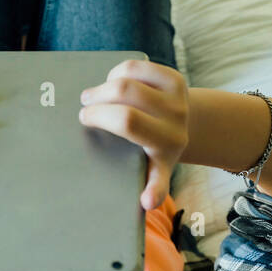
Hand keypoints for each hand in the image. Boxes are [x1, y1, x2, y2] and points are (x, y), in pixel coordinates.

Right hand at [78, 60, 188, 209]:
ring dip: (105, 85)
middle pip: (123, 94)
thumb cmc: (158, 153)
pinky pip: (136, 66)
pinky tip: (112, 84)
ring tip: (95, 97)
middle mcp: (175, 116)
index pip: (129, 122)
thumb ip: (153, 186)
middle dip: (96, 98)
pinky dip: (117, 73)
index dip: (102, 117)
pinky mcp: (175, 77)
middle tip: (84, 107)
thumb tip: (146, 204)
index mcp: (166, 142)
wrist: (187, 130)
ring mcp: (177, 95)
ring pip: (127, 77)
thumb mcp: (157, 172)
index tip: (84, 120)